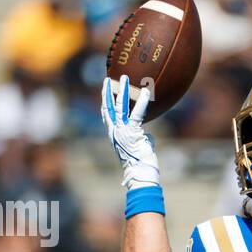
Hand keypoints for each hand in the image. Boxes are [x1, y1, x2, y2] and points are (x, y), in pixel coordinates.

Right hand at [100, 76, 159, 190]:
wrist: (141, 173)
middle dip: (108, 92)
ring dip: (122, 91)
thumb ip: (142, 138)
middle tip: (108, 79)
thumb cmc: (142, 164)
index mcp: (115, 135)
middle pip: (109, 107)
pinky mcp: (132, 132)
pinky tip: (146, 92)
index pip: (107, 115)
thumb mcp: (140, 148)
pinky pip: (137, 114)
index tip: (105, 92)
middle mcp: (116, 131)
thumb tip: (147, 135)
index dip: (105, 103)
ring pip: (120, 106)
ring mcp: (123, 131)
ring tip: (124, 78)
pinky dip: (142, 102)